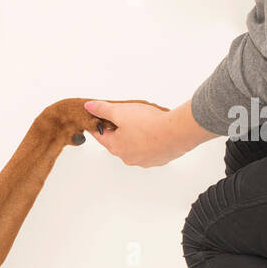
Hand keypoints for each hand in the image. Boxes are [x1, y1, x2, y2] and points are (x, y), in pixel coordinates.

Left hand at [85, 99, 213, 167]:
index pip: (100, 135)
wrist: (177, 132)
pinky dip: (150, 141)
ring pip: (134, 146)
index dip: (98, 124)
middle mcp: (128, 157)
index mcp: (115, 147)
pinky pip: (150, 150)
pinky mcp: (158, 159)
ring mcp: (144, 160)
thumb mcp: (120, 111)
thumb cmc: (149, 124)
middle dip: (119, 129)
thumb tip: (89, 107)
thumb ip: (103, 109)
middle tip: (125, 117)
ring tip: (143, 122)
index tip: (97, 118)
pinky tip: (155, 131)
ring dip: (135, 136)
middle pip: (117, 141)